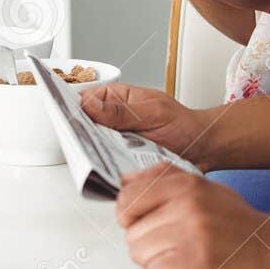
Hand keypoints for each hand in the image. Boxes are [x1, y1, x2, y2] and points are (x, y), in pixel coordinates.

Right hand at [80, 83, 213, 167]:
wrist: (202, 149)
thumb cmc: (182, 124)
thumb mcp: (154, 112)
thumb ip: (122, 111)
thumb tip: (90, 105)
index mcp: (116, 97)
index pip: (84, 99)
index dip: (72, 109)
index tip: (67, 120)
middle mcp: (111, 119)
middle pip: (83, 127)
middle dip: (83, 136)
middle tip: (87, 143)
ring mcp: (114, 141)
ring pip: (92, 148)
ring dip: (96, 155)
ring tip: (105, 157)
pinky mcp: (120, 161)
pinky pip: (107, 166)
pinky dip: (108, 170)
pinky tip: (114, 171)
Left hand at [116, 164, 269, 268]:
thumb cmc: (243, 226)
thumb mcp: (206, 189)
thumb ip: (165, 182)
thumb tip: (126, 182)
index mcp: (186, 183)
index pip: (127, 195)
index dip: (131, 215)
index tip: (144, 223)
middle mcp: (188, 203)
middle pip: (130, 229)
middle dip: (146, 242)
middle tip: (174, 246)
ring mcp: (193, 231)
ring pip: (140, 252)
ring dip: (156, 262)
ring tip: (184, 258)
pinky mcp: (197, 261)